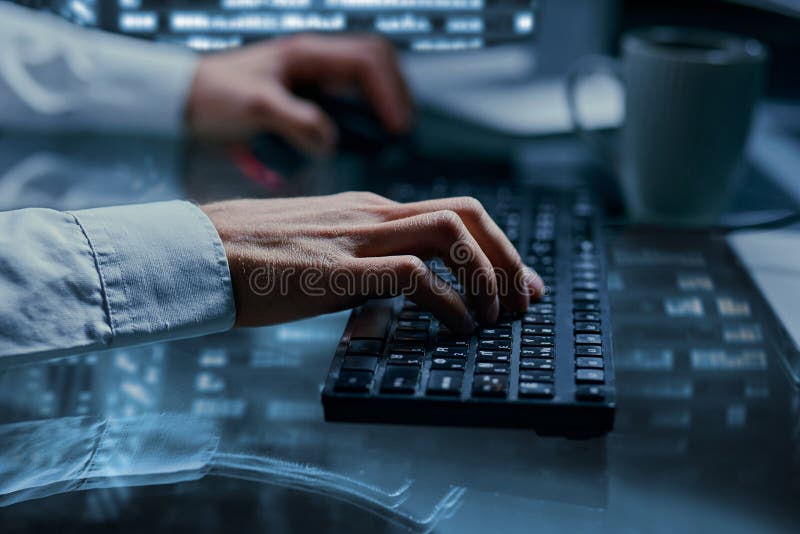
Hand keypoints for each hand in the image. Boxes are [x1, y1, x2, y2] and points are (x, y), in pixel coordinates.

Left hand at [186, 34, 412, 154]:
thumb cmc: (213, 96)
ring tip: (390, 132)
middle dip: (396, 91)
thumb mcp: (254, 107)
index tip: (396, 128)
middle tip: (401, 129)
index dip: (389, 93)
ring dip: (383, 99)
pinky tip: (363, 134)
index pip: (367, 61)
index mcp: (308, 53)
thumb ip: (296, 122)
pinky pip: (349, 93)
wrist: (182, 98)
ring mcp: (312, 72)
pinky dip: (365, 109)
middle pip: (376, 59)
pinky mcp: (306, 91)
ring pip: (366, 74)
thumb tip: (330, 141)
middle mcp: (315, 57)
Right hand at [201, 192, 544, 332]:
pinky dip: (449, 303)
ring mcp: (358, 237)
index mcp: (368, 210)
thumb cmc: (250, 259)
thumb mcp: (318, 250)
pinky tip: (455, 330)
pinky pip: (417, 275)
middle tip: (523, 298)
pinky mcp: (341, 269)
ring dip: (486, 276)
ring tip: (494, 317)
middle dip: (507, 255)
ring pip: (452, 233)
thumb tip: (394, 291)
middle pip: (466, 213)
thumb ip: (359, 261)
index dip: (495, 245)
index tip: (516, 282)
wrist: (196, 253)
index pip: (452, 212)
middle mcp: (372, 214)